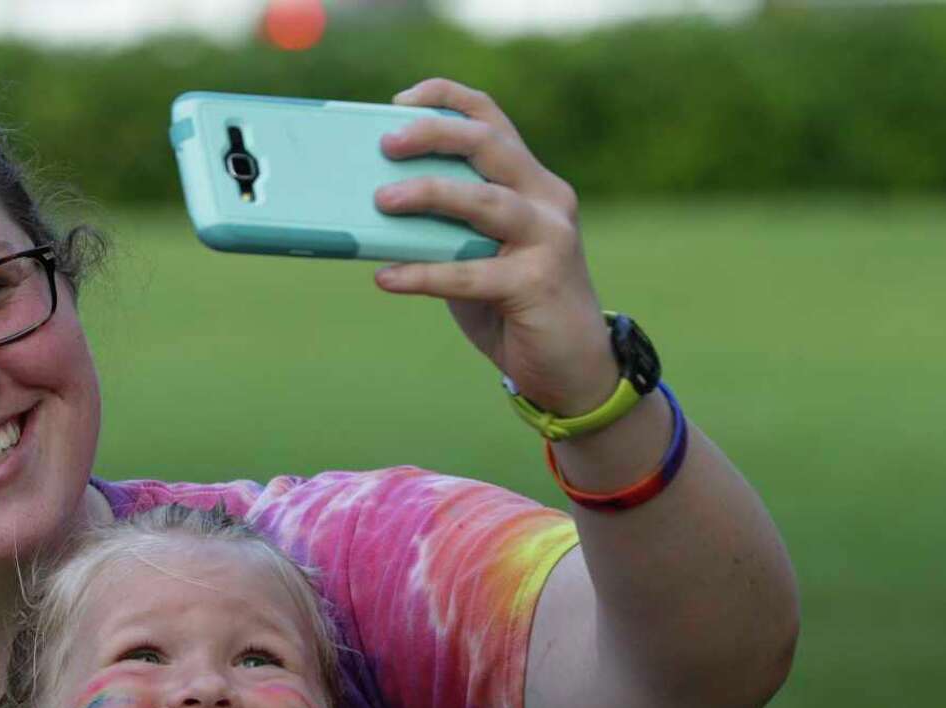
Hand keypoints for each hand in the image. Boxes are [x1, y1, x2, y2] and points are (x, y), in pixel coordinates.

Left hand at [372, 78, 618, 417]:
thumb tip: (373, 209)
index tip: (400, 100)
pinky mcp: (538, 284)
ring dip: (430, 195)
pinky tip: (385, 278)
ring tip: (381, 200)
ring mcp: (548, 239)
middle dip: (435, 135)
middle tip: (386, 143)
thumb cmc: (512, 305)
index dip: (448, 101)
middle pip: (489, 146)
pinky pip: (470, 274)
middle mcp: (546, 199)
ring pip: (485, 201)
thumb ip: (443, 228)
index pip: (491, 122)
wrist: (571, 368)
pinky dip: (423, 274)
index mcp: (530, 182)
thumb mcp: (476, 255)